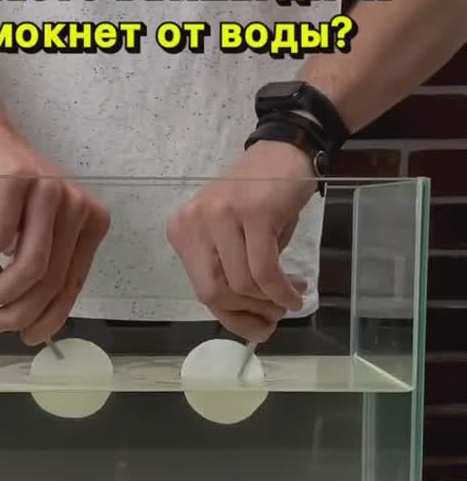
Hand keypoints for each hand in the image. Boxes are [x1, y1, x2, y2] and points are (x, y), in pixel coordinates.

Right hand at [0, 113, 109, 342]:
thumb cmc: (8, 190)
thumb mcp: (37, 228)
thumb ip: (45, 262)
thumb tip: (36, 320)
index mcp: (90, 221)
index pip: (73, 282)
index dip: (51, 317)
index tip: (29, 338)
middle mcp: (77, 206)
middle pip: (51, 279)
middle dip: (21, 313)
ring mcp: (48, 191)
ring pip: (29, 265)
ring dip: (1, 292)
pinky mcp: (17, 182)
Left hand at [166, 141, 316, 341]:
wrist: (284, 152)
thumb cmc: (260, 197)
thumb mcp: (235, 237)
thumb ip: (232, 273)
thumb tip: (251, 322)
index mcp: (183, 231)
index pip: (201, 289)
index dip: (232, 317)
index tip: (258, 328)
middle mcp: (193, 223)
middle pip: (214, 292)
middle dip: (249, 313)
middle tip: (276, 316)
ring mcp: (221, 216)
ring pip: (241, 284)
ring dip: (270, 302)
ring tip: (291, 298)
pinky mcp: (252, 213)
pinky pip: (264, 270)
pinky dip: (281, 291)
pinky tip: (295, 293)